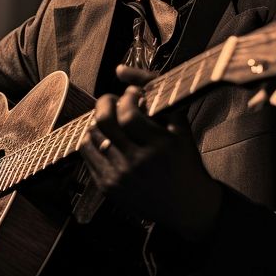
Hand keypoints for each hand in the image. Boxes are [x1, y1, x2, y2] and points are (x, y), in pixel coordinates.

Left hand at [79, 65, 221, 240]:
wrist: (188, 207)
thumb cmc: (185, 161)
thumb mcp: (180, 128)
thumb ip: (156, 94)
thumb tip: (120, 69)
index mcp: (160, 147)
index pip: (129, 114)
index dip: (126, 98)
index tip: (132, 95)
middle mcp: (138, 163)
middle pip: (104, 122)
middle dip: (104, 102)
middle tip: (112, 99)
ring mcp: (120, 176)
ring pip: (91, 136)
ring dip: (98, 121)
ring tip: (110, 119)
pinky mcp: (108, 187)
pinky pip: (87, 154)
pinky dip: (92, 139)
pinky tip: (104, 137)